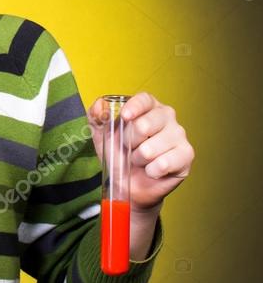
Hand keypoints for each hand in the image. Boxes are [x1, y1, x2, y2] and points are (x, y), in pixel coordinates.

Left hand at [87, 92, 193, 213]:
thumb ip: (97, 116)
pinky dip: (151, 171)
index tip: (125, 117)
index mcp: (147, 107)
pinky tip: (152, 170)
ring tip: (140, 159)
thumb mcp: (102, 134)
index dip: (134, 107)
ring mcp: (179, 135)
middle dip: (129, 142)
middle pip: (144, 125)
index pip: (144, 99)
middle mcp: (166, 116)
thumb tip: (99, 107)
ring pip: (150, 148)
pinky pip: (163, 163)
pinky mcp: (186, 154)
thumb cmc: (118, 154)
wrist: (128, 183)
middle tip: (130, 148)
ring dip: (139, 159)